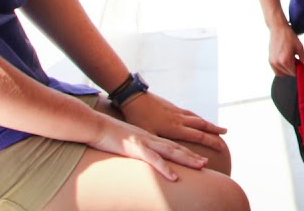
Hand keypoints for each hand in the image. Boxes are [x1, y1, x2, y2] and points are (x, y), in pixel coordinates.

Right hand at [87, 110, 208, 180]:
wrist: (95, 125)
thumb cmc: (108, 134)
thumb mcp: (126, 141)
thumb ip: (135, 147)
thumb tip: (140, 154)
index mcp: (150, 137)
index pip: (172, 145)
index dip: (186, 151)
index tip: (198, 157)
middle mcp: (151, 138)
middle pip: (177, 148)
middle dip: (193, 156)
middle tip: (207, 163)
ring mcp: (145, 142)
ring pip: (171, 152)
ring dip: (187, 159)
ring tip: (201, 166)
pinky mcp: (136, 148)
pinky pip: (153, 160)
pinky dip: (165, 168)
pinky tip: (174, 177)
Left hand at [118, 91, 228, 154]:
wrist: (134, 97)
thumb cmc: (137, 118)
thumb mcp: (146, 135)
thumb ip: (159, 146)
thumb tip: (168, 158)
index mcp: (175, 128)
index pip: (198, 136)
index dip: (211, 141)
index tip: (222, 147)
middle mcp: (179, 119)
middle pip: (202, 125)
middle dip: (215, 131)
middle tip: (226, 134)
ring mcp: (176, 111)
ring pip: (197, 118)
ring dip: (209, 123)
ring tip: (218, 128)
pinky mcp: (171, 106)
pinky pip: (190, 113)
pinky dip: (198, 117)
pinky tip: (197, 119)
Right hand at [269, 23, 303, 75]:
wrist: (278, 29)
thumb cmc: (288, 36)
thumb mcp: (299, 47)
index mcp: (285, 60)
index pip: (294, 72)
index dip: (299, 69)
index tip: (302, 65)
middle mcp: (277, 63)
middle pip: (288, 73)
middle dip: (294, 69)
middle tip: (297, 61)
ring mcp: (272, 62)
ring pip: (282, 73)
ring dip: (287, 70)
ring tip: (291, 61)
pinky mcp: (270, 60)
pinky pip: (276, 70)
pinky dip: (281, 69)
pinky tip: (285, 62)